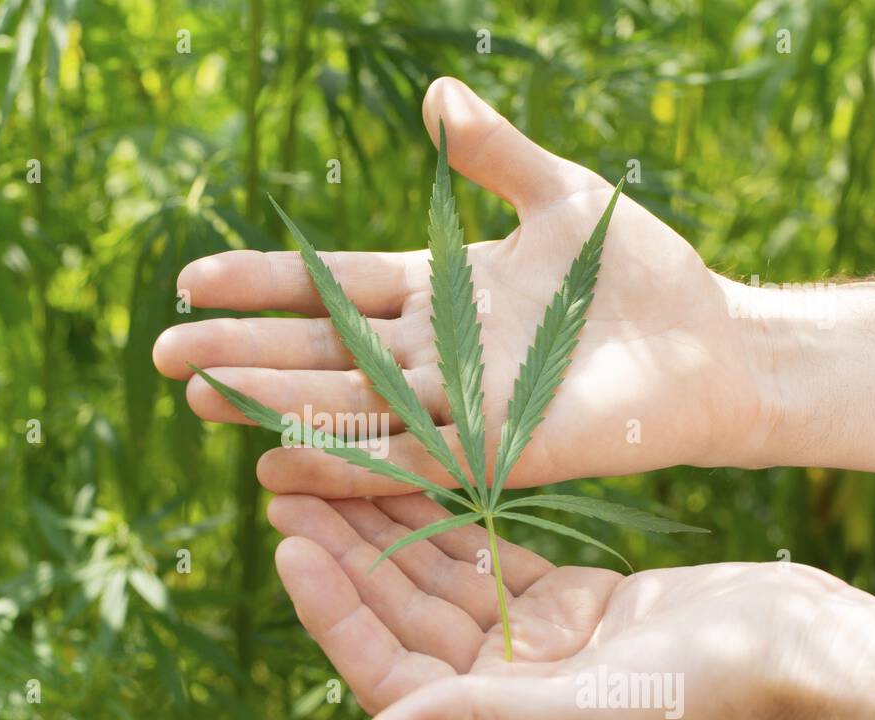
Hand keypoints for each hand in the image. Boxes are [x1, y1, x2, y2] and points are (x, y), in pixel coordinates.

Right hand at [154, 76, 767, 496]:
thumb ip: (495, 156)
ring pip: (344, 407)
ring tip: (198, 398)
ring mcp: (457, 409)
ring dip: (271, 404)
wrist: (709, 343)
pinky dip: (338, 464)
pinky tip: (273, 465)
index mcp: (436, 293)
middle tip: (165, 352)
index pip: (330, 287)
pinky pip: (402, 463)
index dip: (262, 284)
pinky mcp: (493, 456)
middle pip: (318, 352)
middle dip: (241, 351)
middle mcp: (430, 356)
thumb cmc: (639, 273)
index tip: (190, 279)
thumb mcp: (561, 198)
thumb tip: (435, 98)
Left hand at [268, 493, 874, 719]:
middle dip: (348, 549)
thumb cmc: (712, 693)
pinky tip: (411, 465)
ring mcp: (528, 645)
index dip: (335, 606)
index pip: (386, 668)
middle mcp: (500, 690)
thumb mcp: (593, 714)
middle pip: (399, 612)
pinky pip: (484, 551)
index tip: (289, 541)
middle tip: (289, 484)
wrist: (808, 655)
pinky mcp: (561, 602)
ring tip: (333, 463)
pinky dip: (447, 512)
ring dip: (388, 522)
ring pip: (436, 575)